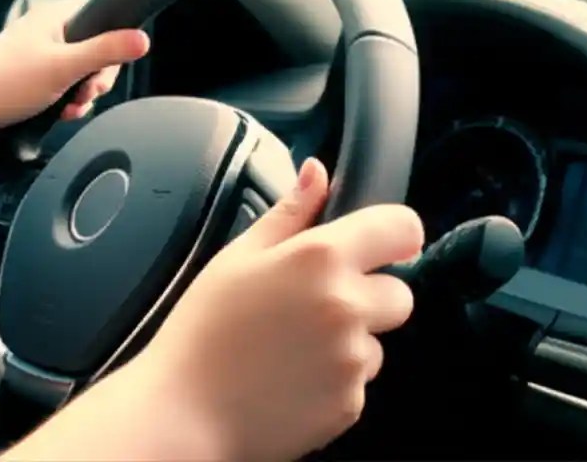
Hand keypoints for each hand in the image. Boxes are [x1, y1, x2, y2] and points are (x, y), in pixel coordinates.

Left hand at [0, 0, 149, 134]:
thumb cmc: (6, 85)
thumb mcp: (65, 69)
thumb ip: (106, 52)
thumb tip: (142, 39)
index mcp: (54, 16)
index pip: (103, 15)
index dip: (114, 43)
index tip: (106, 68)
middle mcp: (47, 29)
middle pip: (96, 48)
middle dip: (97, 78)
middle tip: (86, 93)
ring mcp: (39, 52)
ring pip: (81, 70)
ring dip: (82, 93)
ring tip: (70, 108)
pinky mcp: (31, 73)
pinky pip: (63, 83)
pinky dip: (67, 99)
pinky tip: (60, 112)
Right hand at [122, 158, 422, 460]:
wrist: (185, 413)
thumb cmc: (202, 334)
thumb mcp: (236, 258)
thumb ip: (288, 212)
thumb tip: (317, 173)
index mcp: (319, 259)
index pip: (401, 227)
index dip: (394, 231)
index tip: (382, 241)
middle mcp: (346, 306)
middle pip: (399, 292)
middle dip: (368, 294)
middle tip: (313, 304)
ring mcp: (352, 359)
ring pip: (377, 340)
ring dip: (349, 340)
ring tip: (290, 346)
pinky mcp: (350, 403)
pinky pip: (358, 382)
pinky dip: (333, 380)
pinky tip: (289, 376)